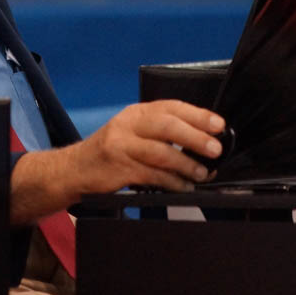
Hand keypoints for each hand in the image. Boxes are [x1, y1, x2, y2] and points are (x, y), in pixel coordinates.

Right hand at [71, 100, 225, 193]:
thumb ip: (162, 133)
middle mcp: (128, 124)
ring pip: (160, 152)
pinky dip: (172, 182)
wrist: (77, 168)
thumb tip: (202, 142)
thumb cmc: (113, 150)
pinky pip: (152, 175)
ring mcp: (122, 145)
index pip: (172, 107)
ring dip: (186, 165)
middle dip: (195, 138)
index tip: (218, 125)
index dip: (198, 115)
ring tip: (202, 173)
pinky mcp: (119, 168)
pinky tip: (183, 186)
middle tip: (215, 150)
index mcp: (137, 113)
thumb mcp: (134, 132)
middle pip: (167, 126)